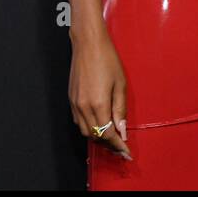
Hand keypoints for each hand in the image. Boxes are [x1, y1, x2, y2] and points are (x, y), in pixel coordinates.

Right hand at [69, 31, 131, 159]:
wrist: (88, 44)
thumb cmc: (107, 60)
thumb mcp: (120, 84)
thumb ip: (120, 109)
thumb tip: (122, 130)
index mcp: (98, 104)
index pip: (107, 134)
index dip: (118, 145)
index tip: (126, 152)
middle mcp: (83, 107)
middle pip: (95, 136)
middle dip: (108, 145)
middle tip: (121, 148)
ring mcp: (75, 104)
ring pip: (85, 131)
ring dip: (98, 137)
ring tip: (112, 138)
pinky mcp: (71, 99)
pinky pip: (79, 121)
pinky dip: (89, 127)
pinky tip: (99, 124)